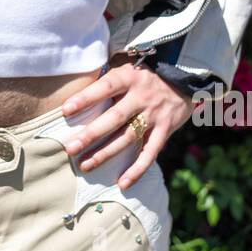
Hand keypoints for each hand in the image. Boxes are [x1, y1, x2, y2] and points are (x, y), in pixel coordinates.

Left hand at [59, 54, 192, 190]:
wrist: (186, 77)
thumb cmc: (146, 74)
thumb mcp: (128, 67)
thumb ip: (108, 78)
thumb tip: (78, 92)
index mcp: (129, 77)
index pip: (106, 87)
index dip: (86, 98)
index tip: (66, 111)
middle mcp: (142, 96)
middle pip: (114, 117)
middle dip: (91, 135)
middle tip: (70, 148)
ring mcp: (154, 115)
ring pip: (128, 137)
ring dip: (106, 153)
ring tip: (85, 165)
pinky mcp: (165, 130)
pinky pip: (150, 152)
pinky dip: (137, 169)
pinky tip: (123, 183)